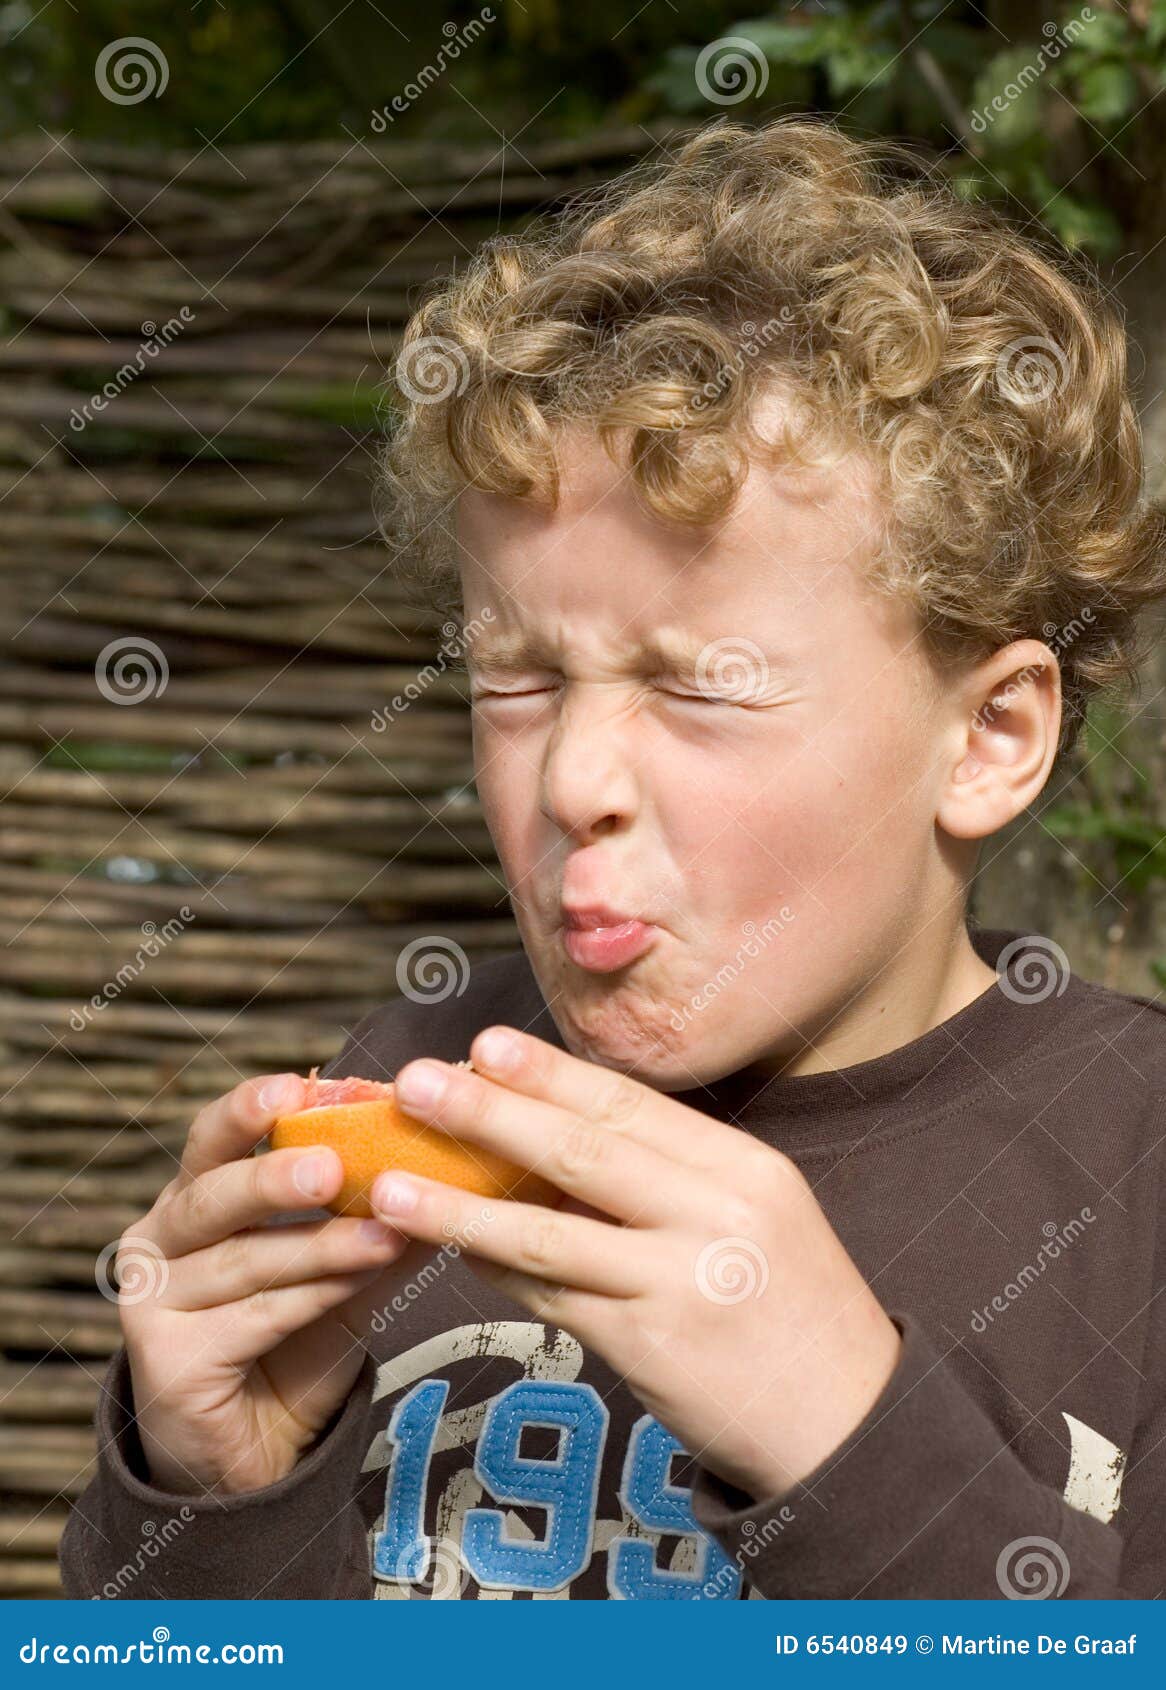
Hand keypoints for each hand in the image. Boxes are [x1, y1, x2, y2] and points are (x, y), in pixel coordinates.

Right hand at [118, 1072, 414, 1495]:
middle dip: (276, 1176)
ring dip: (321, 1246)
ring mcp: (151, 1302)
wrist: (251, 1449)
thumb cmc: (290, 1338)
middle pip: (213, 1194)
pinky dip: (311, 1298)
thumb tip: (443, 1158)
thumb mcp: (337, 1266)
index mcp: (190, 1198)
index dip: (248, 1108)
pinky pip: (251, 1318)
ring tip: (385, 1233)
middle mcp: (158, 1239)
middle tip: (333, 1165)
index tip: (298, 1084)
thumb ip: (371, 1214)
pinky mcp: (167, 1360)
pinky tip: (357, 1283)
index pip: (209, 1138)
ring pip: (246, 1260)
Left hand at [370, 1028, 901, 1500]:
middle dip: (491, 1112)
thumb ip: (671, 1177)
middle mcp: (714, 1214)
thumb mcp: (755, 1215)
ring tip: (388, 1183)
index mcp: (742, 1167)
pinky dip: (494, 1271)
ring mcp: (680, 1282)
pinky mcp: (649, 1347)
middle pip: (583, 1152)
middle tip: (418, 1081)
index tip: (487, 1043)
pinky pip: (552, 1299)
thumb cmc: (792, 1307)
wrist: (849, 1420)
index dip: (551, 1074)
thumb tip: (556, 1133)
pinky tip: (446, 1249)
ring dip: (459, 1205)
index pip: (631, 1107)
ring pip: (548, 1232)